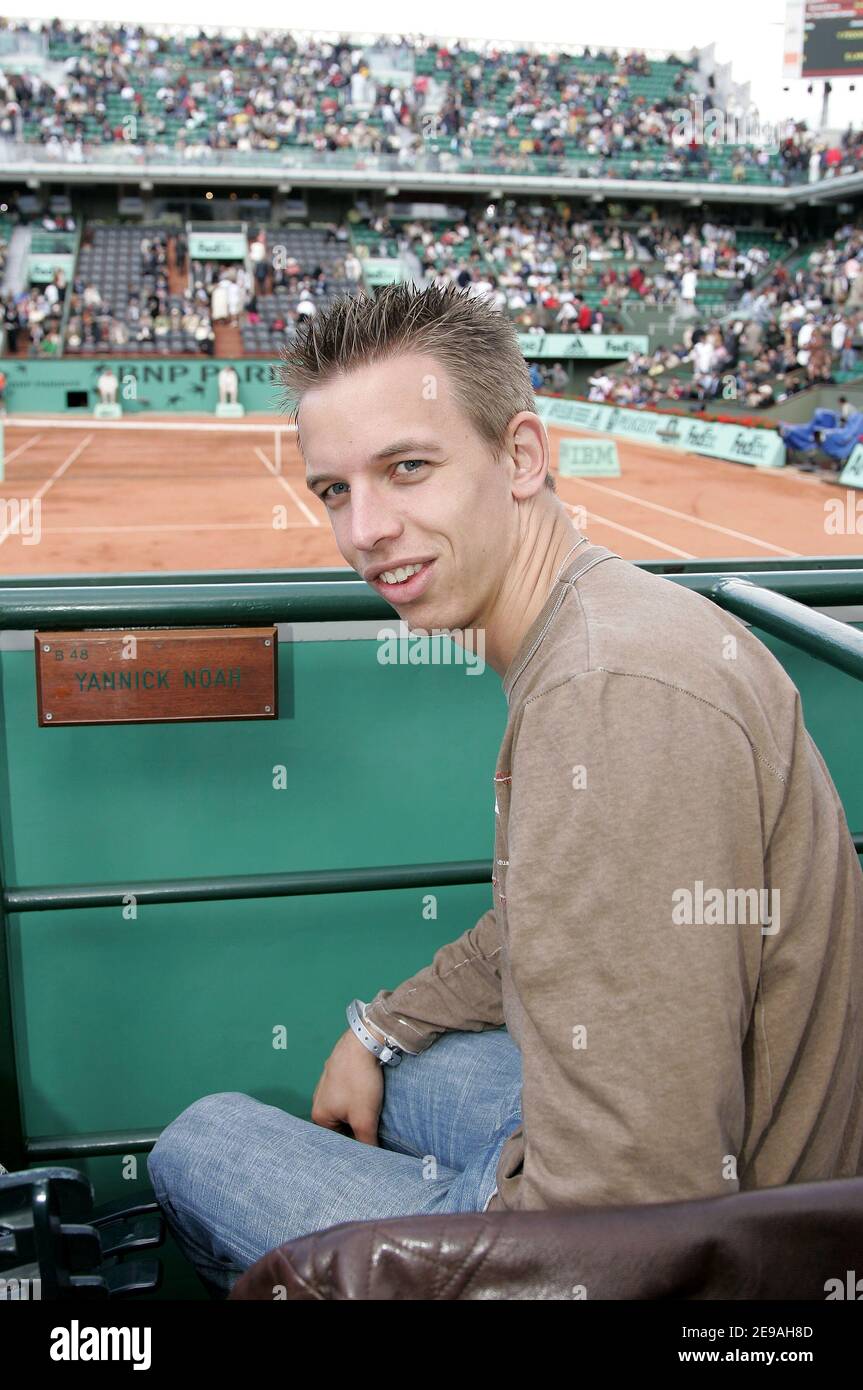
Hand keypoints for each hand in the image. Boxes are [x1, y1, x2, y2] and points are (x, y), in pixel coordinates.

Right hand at [311, 1028, 383, 1145]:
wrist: (364, 1042)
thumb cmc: (359, 1081)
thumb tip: (371, 1160)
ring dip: (359, 1112)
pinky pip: (348, 1094)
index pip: (336, 1141)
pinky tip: (371, 1095)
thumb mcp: (364, 1118)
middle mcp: (318, 1100)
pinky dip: (359, 1097)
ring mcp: (327, 1085)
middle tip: (374, 1129)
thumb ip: (366, 1143)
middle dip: (356, 1128)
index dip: (354, 1146)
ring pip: (345, 1108)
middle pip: (340, 1125)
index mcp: (319, 1115)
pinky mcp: (338, 1073)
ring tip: (374, 1110)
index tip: (370, 1147)